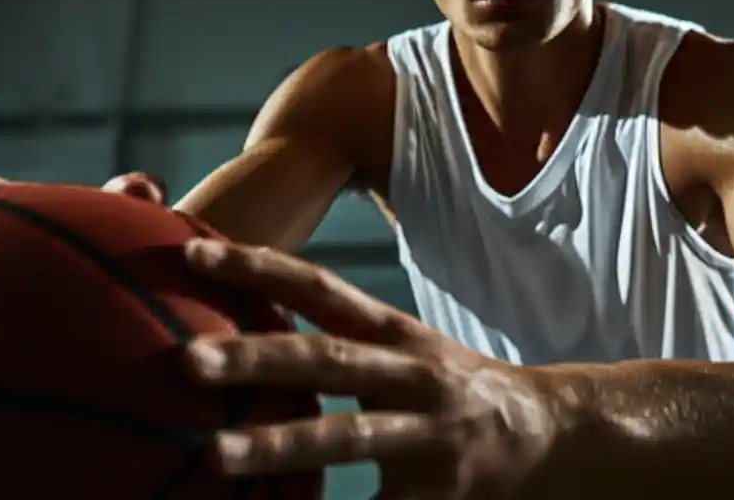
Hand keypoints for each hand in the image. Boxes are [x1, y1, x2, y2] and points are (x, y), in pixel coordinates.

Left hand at [181, 239, 567, 499]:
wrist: (547, 432)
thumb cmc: (449, 389)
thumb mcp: (402, 351)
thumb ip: (336, 344)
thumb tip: (242, 344)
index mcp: (394, 333)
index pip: (319, 288)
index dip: (260, 268)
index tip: (191, 257)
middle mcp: (411, 374)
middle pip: (328, 359)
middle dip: (258, 358)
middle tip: (186, 360)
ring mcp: (426, 434)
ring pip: (346, 436)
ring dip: (279, 445)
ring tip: (212, 455)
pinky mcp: (435, 493)